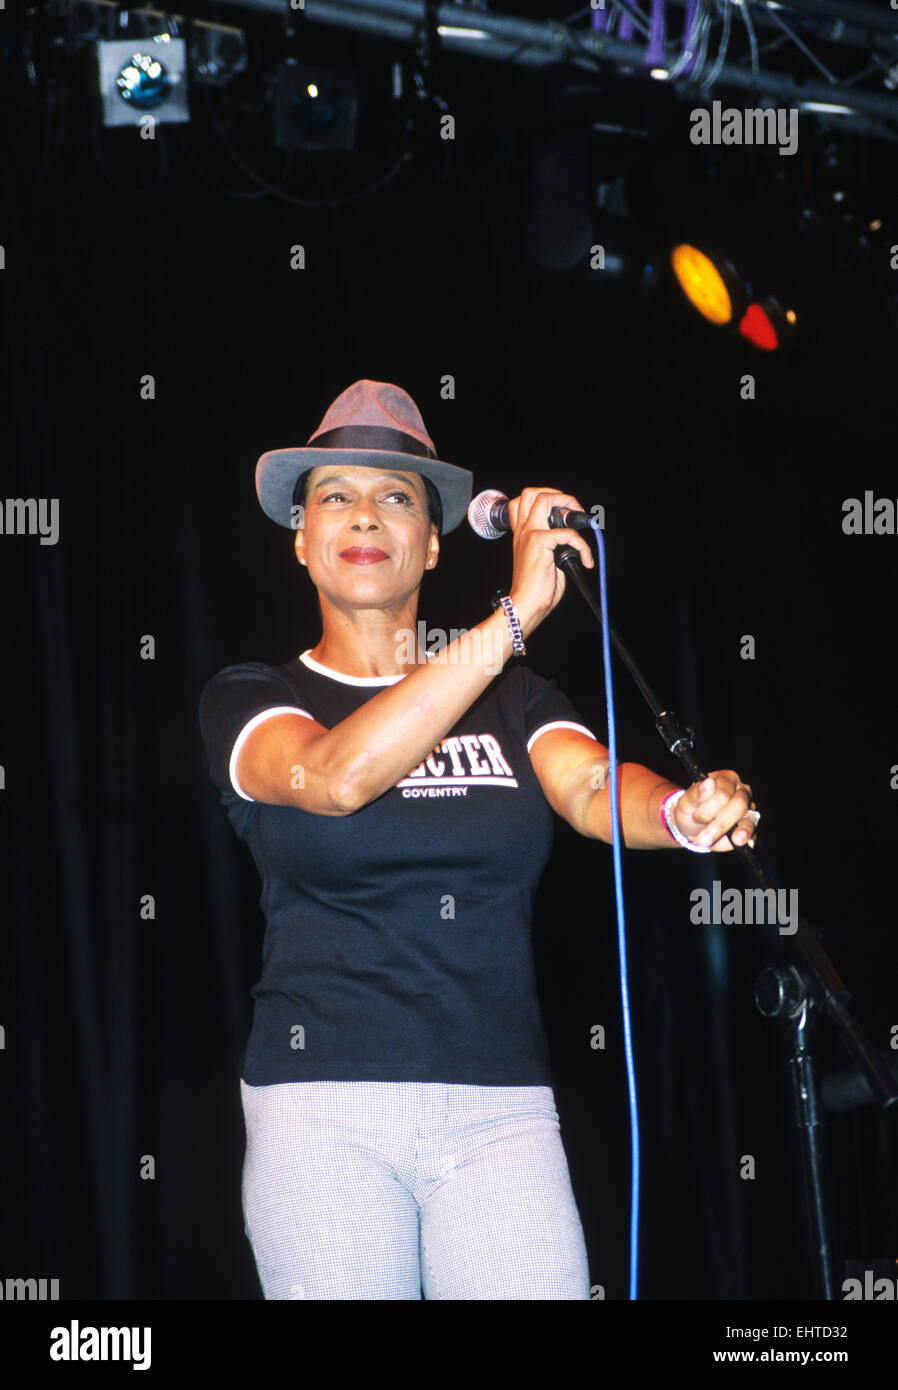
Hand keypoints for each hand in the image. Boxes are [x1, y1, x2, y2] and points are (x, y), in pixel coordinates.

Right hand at [505, 486, 594, 636]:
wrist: (526, 605)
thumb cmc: (535, 589)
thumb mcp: (544, 560)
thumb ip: (553, 545)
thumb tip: (572, 541)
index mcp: (522, 535)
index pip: (523, 502)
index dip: (544, 499)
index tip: (561, 513)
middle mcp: (523, 531)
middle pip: (532, 493)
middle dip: (557, 495)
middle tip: (572, 511)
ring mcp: (530, 534)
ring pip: (545, 499)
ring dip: (568, 505)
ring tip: (578, 521)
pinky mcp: (540, 543)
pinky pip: (568, 533)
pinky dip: (583, 545)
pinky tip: (586, 559)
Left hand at [673, 773, 757, 850]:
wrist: (692, 827)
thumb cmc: (691, 810)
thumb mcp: (686, 803)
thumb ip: (696, 793)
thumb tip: (709, 782)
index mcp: (726, 778)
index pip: (723, 793)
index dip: (709, 808)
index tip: (696, 817)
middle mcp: (741, 790)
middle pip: (739, 805)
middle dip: (719, 824)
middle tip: (703, 835)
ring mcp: (749, 808)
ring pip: (748, 820)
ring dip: (734, 833)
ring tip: (720, 841)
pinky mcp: (750, 825)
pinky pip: (753, 832)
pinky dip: (746, 838)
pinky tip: (738, 843)